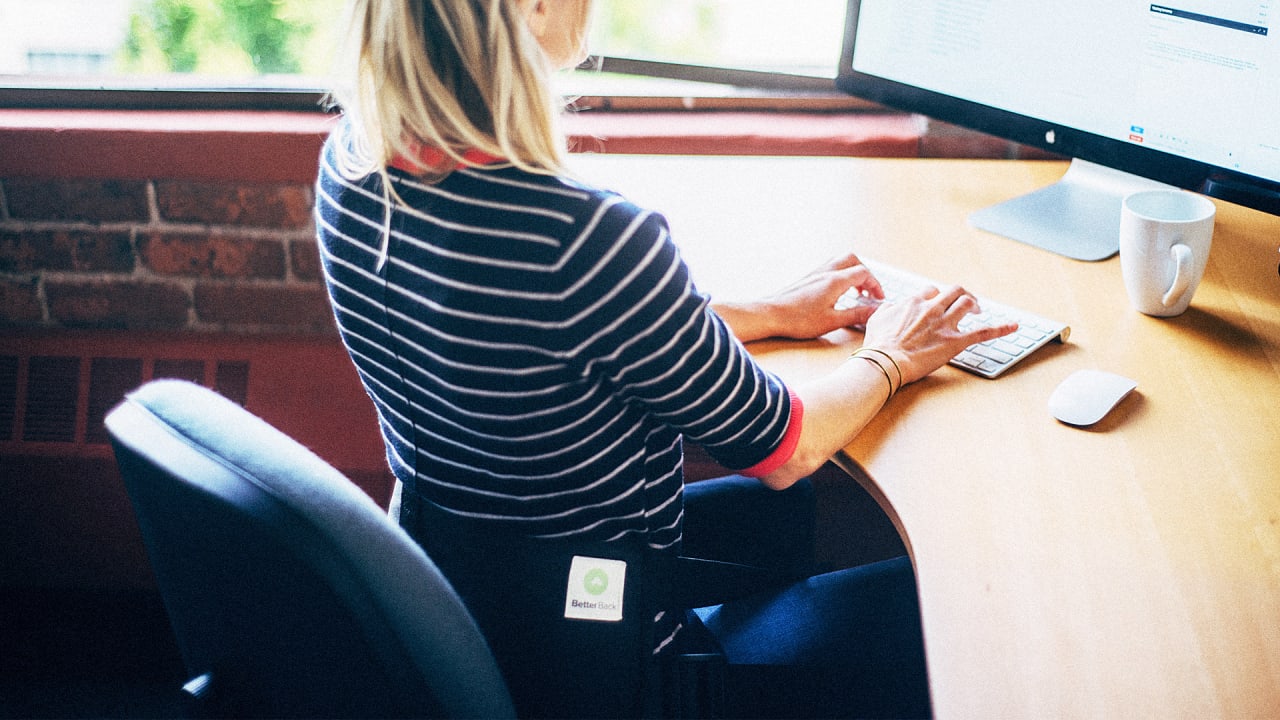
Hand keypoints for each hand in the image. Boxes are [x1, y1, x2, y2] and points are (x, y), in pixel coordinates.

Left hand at [714, 252, 885, 342]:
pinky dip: (839, 275)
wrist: (769, 314)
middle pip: (852, 260)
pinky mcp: (807, 279)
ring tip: (854, 291)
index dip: (875, 285)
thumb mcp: (832, 321)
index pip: (864, 273)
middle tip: (867, 291)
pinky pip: (829, 268)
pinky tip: (836, 293)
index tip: (878, 299)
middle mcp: (825, 272)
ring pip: (839, 261)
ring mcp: (814, 274)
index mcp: (835, 281)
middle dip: (865, 273)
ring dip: (852, 272)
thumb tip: (875, 311)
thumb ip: (856, 314)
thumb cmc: (798, 319)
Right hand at [861, 284, 1017, 385]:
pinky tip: (1014, 326)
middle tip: (963, 302)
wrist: (886, 361)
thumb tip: (893, 306)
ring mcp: (945, 324)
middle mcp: (932, 308)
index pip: (930, 291)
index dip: (935, 297)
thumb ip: (888, 309)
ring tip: (977, 309)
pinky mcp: (955, 341)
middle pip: (953, 291)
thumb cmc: (879, 344)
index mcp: (914, 303)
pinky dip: (1001, 328)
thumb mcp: (877, 319)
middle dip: (959, 294)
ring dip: (974, 303)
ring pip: (967, 303)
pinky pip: (983, 332)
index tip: (935, 304)